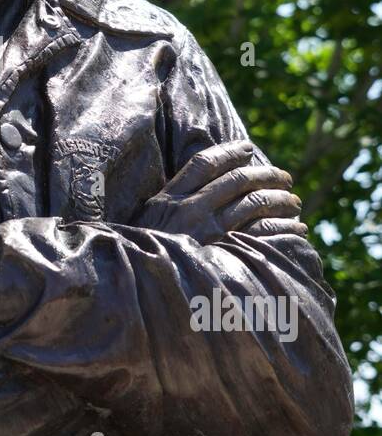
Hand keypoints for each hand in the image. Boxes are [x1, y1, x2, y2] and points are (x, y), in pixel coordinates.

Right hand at [135, 140, 305, 244]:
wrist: (138, 287)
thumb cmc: (144, 258)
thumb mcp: (148, 226)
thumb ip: (171, 206)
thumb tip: (199, 188)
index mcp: (167, 199)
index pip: (204, 163)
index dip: (229, 152)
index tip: (249, 148)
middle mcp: (188, 210)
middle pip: (236, 180)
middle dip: (267, 175)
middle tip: (285, 178)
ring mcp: (207, 233)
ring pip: (254, 203)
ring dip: (280, 199)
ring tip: (294, 202)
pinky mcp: (223, 257)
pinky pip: (264, 234)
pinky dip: (284, 228)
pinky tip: (297, 228)